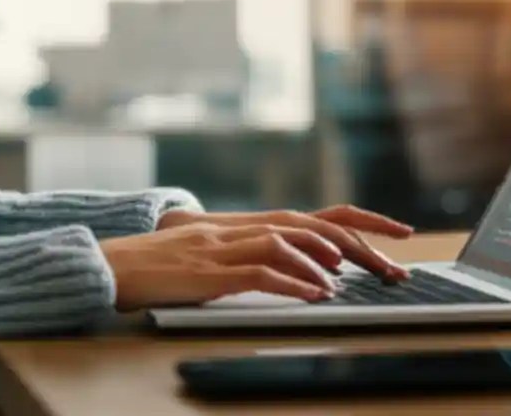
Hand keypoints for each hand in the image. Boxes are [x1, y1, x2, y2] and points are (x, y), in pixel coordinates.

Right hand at [157, 205, 413, 281]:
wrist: (112, 264)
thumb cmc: (160, 267)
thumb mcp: (212, 256)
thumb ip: (249, 256)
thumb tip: (296, 270)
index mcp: (247, 226)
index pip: (316, 215)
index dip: (360, 222)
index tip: (398, 233)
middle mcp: (240, 229)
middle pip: (311, 224)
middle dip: (357, 245)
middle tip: (393, 268)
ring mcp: (223, 248)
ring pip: (285, 242)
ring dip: (322, 262)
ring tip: (349, 280)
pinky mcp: (208, 272)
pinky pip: (258, 272)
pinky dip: (290, 282)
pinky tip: (312, 294)